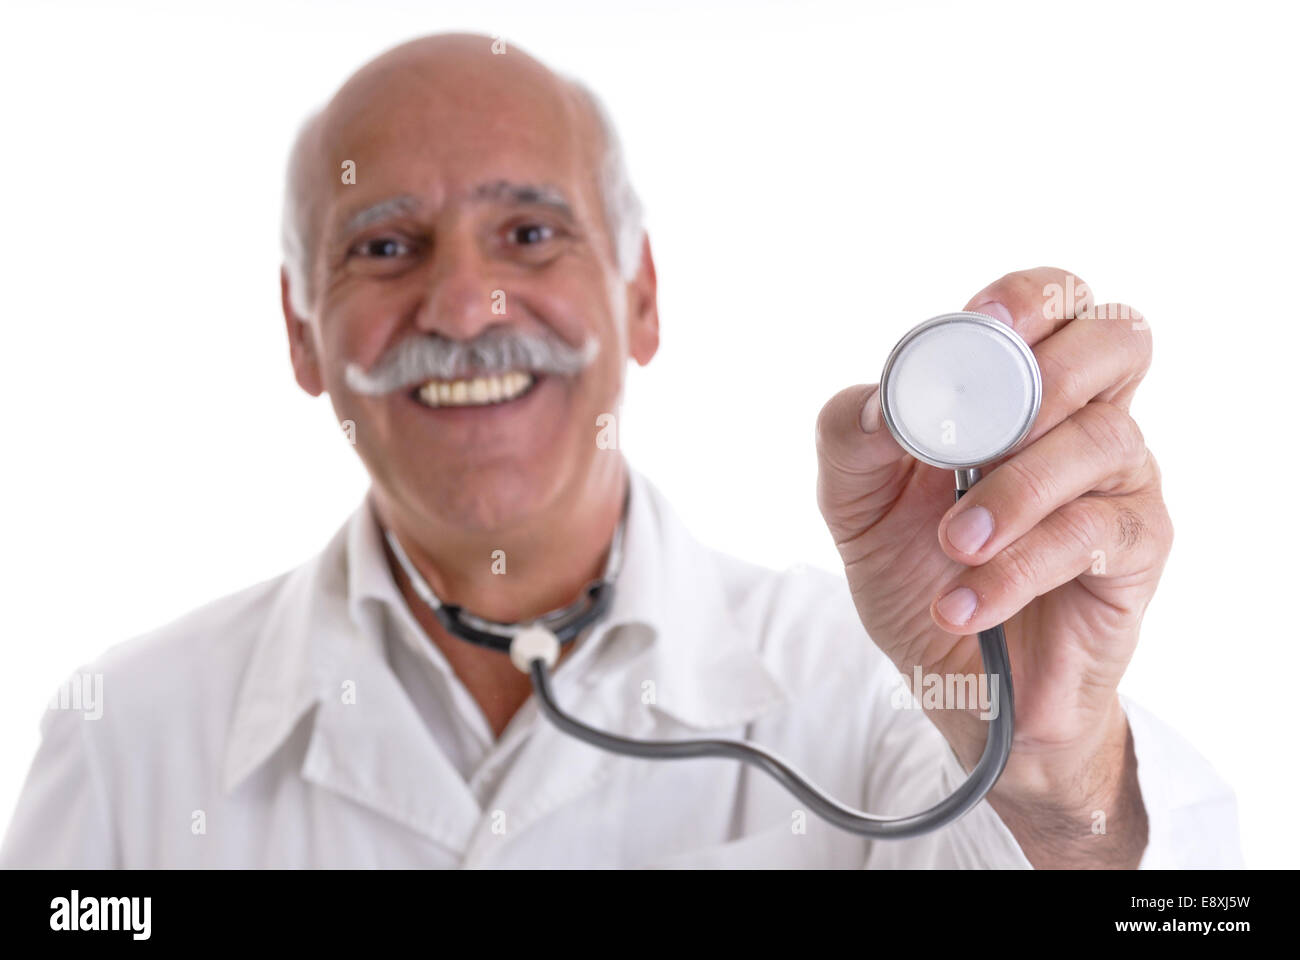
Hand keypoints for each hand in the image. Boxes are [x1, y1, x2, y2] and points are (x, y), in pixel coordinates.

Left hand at [815, 268, 1169, 824]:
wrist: (955, 681)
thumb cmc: (916, 574)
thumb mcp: (855, 506)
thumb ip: (849, 441)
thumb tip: (878, 404)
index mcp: (1017, 391)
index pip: (1056, 302)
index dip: (1029, 296)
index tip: (979, 321)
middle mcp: (1080, 421)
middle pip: (1118, 339)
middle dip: (1049, 370)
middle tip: (981, 430)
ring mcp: (1118, 482)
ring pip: (1100, 438)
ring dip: (1012, 490)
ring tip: (951, 545)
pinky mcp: (1136, 551)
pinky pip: (1092, 533)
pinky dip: (1017, 567)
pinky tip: (964, 602)